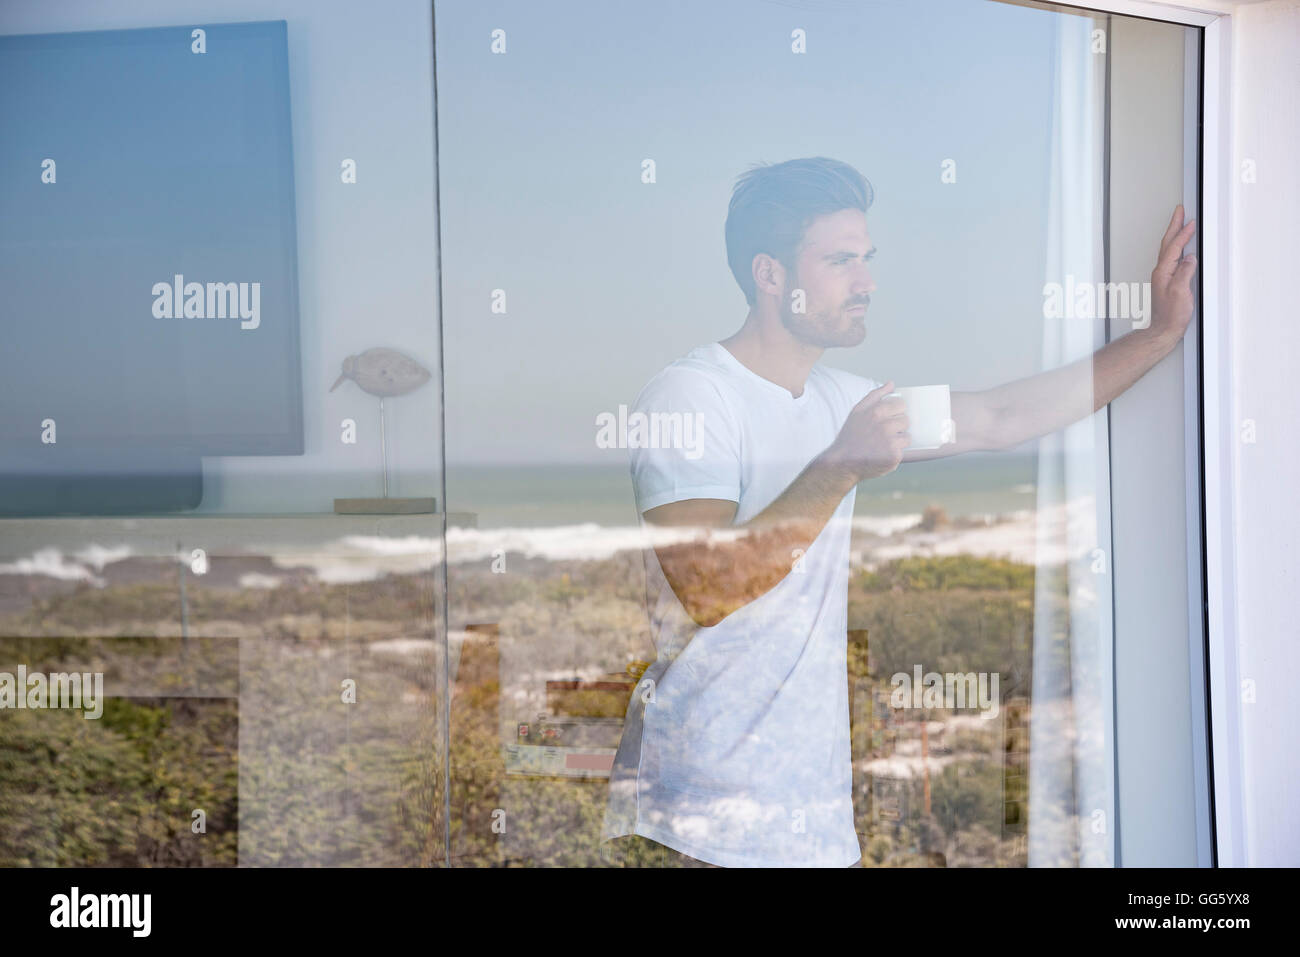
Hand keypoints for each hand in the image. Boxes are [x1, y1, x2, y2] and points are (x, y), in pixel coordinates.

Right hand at [825, 381, 908, 479]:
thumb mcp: (857, 411)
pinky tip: (882, 454)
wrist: (843, 462)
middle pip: (906, 420)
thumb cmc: (851, 436)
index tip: (887, 419)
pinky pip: (903, 451)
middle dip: (897, 427)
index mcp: (877, 412)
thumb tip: (891, 384)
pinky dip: (895, 454)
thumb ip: (875, 395)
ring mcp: (890, 442)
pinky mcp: (893, 457)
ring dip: (898, 441)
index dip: (896, 412)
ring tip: (882, 445)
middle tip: (882, 434)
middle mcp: (884, 426)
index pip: (901, 405)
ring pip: (907, 437)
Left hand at [1148, 205, 1197, 342]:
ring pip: (1169, 249)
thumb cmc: (1170, 315)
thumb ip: (1184, 273)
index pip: (1174, 247)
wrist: (1164, 329)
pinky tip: (1182, 246)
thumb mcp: (1180, 292)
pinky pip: (1172, 257)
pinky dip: (1177, 247)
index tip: (1190, 222)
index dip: (1182, 234)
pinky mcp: (1168, 280)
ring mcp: (1163, 276)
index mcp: (1163, 272)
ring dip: (1174, 234)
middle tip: (1179, 211)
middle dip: (1174, 226)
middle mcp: (1161, 271)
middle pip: (1167, 243)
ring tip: (1180, 222)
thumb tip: (1190, 258)